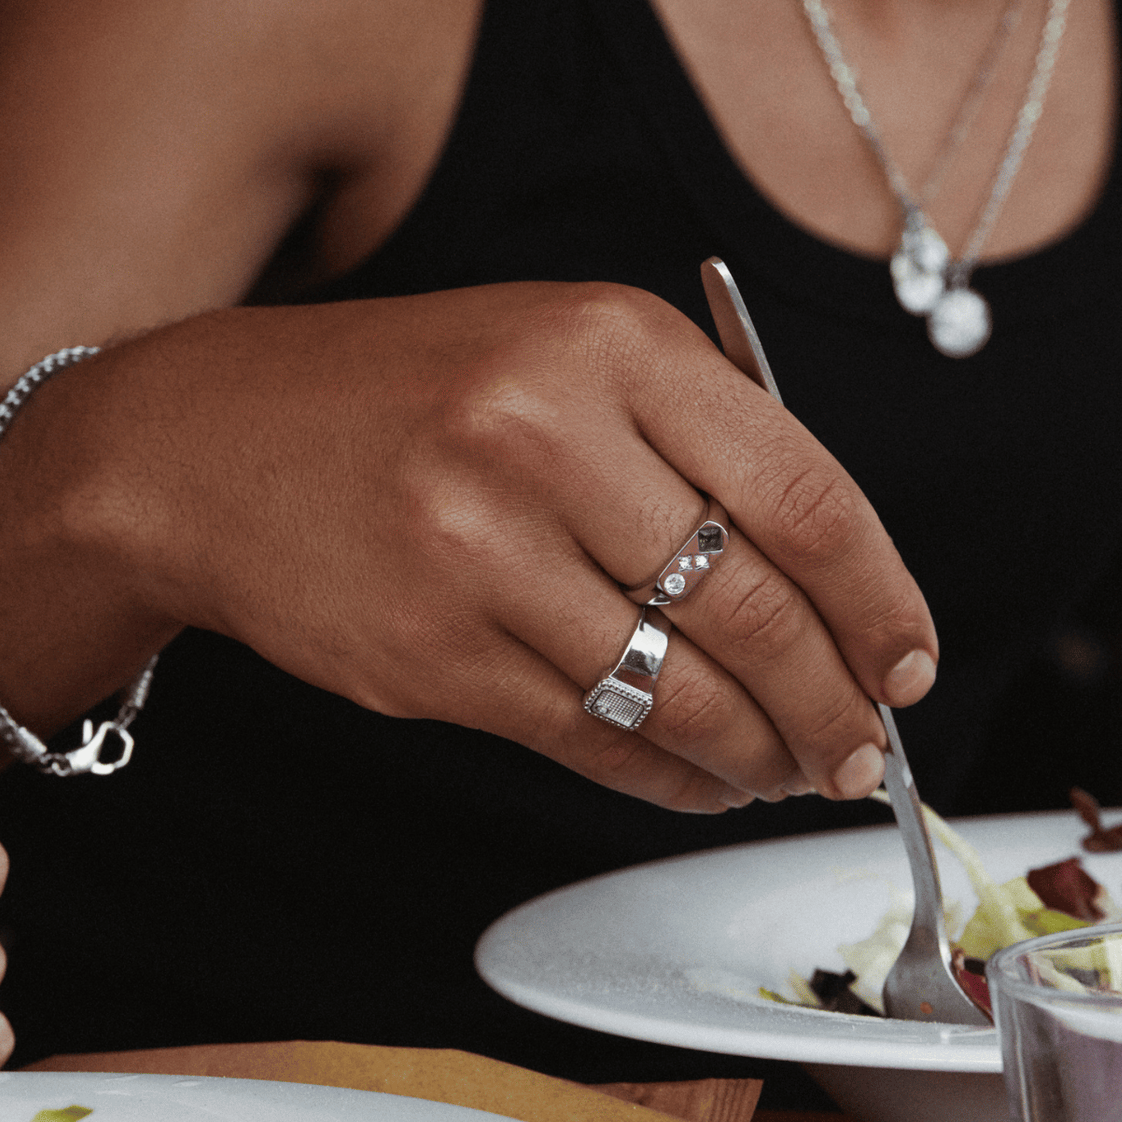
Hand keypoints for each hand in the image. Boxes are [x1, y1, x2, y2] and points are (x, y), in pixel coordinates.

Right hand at [0, 283, 937, 812]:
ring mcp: (479, 550)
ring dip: (761, 752)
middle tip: (867, 744)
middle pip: (755, 607)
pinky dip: (669, 778)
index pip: (803, 491)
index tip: (911, 657)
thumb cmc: (410, 392)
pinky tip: (705, 781)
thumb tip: (828, 581)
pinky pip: (590, 739)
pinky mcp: (430, 651)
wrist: (209, 442)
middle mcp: (546, 435)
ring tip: (796, 770)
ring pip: (679, 693)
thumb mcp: (561, 350)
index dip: (881, 595)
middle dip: (837, 699)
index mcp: (609, 340)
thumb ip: (694, 437)